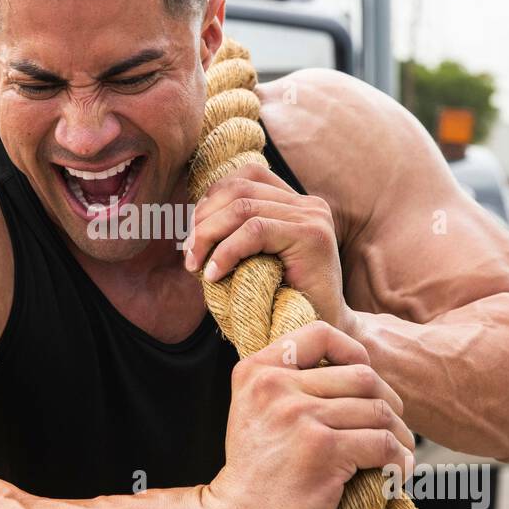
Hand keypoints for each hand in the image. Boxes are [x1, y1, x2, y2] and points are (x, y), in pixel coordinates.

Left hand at [184, 162, 348, 327]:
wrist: (320, 331)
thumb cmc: (283, 300)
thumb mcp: (257, 258)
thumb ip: (237, 233)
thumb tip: (190, 218)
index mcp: (296, 203)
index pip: (246, 177)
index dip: (212, 197)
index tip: (193, 232)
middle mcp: (308, 204)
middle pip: (239, 189)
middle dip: (204, 220)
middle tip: (188, 254)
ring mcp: (313, 216)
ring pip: (243, 208)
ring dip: (208, 236)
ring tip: (195, 265)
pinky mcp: (312, 235)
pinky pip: (255, 230)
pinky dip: (226, 251)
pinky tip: (214, 275)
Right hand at [204, 321, 414, 508]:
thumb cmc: (256, 471)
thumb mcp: (255, 409)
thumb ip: (288, 383)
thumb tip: (355, 369)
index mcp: (257, 370)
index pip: (320, 334)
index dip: (353, 351)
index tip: (365, 377)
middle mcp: (275, 386)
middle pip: (362, 376)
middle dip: (389, 402)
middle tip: (392, 426)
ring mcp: (299, 416)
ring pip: (377, 410)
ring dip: (398, 434)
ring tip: (399, 451)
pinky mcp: (323, 450)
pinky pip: (382, 443)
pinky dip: (399, 459)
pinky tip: (397, 471)